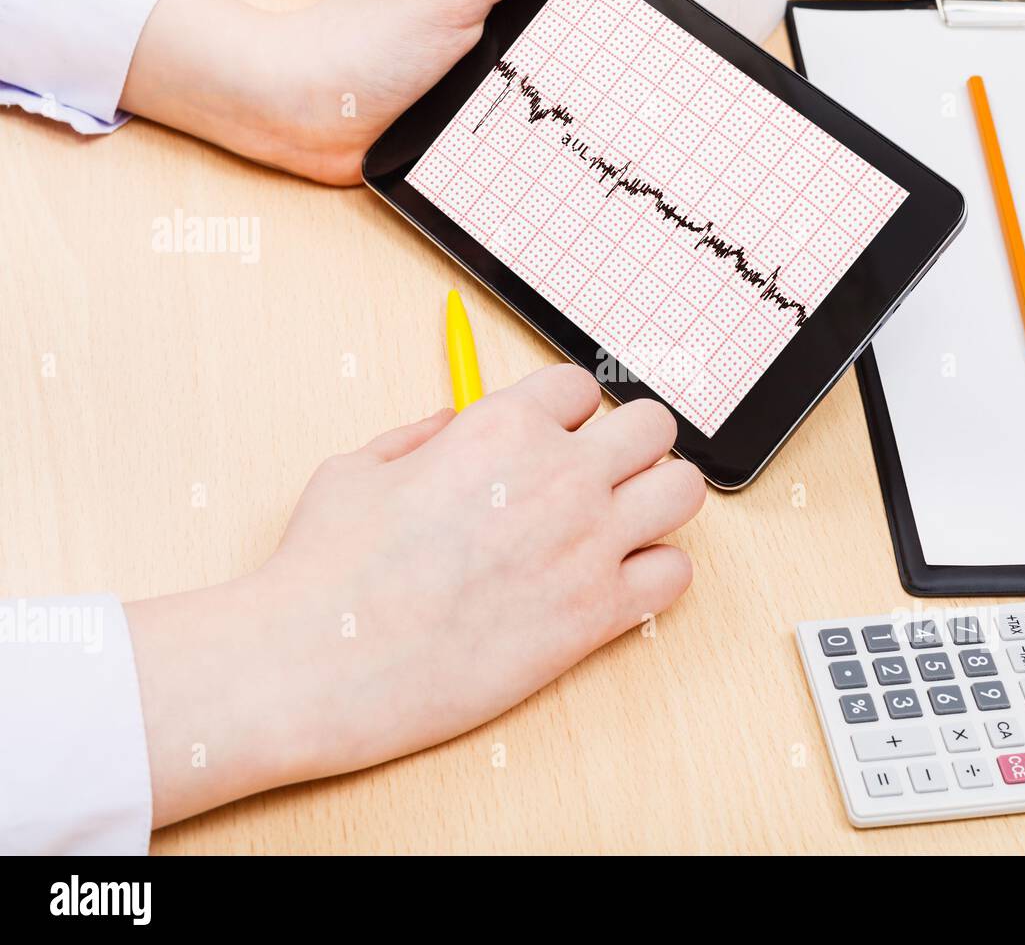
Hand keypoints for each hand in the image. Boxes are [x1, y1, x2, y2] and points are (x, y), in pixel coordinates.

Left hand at [121, 0, 664, 184]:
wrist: (309, 110)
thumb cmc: (354, 47)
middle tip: (645, 8)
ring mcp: (481, 17)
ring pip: (556, 7)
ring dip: (588, 22)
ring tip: (620, 42)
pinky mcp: (477, 64)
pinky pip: (534, 56)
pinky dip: (561, 64)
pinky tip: (575, 79)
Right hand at [125, 366, 705, 826]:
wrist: (318, 661)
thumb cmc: (326, 565)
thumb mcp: (359, 468)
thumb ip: (421, 436)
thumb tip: (455, 424)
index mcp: (501, 426)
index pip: (580, 386)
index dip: (565, 413)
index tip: (552, 440)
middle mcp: (558, 475)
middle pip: (653, 425)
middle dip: (630, 444)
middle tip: (601, 476)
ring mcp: (587, 543)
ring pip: (684, 491)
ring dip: (658, 500)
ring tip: (620, 526)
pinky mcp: (597, 614)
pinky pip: (676, 574)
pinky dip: (655, 575)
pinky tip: (614, 585)